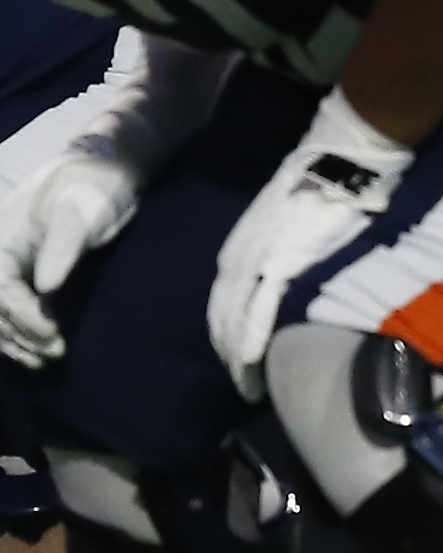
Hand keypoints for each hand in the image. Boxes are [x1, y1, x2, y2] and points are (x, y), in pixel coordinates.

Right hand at [0, 144, 149, 367]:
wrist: (105, 165)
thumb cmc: (95, 186)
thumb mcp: (82, 213)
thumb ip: (62, 248)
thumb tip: (45, 289)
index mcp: (3, 236)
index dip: (21, 316)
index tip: (52, 336)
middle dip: (18, 333)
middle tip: (52, 355)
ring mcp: (9, 258)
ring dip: (14, 337)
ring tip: (43, 360)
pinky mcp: (24, 266)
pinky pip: (9, 304)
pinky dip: (19, 328)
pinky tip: (38, 343)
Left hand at [210, 89, 413, 400]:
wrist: (333, 165)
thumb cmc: (307, 192)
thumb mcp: (272, 229)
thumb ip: (266, 259)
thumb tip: (272, 284)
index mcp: (233, 253)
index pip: (219, 305)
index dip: (223, 335)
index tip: (229, 361)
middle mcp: (233, 261)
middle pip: (219, 319)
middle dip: (225, 354)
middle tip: (236, 383)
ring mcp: (252, 264)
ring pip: (232, 322)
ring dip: (235, 357)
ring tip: (243, 387)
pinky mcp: (277, 267)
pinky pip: (256, 313)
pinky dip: (250, 341)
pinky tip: (248, 364)